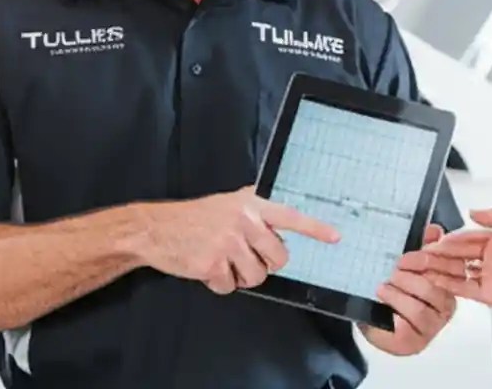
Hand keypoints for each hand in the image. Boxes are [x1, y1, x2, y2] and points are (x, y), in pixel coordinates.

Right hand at [136, 186, 339, 294]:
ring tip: (223, 261)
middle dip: (265, 264)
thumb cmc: (194, 218)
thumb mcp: (228, 203)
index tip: (336, 238)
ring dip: (241, 276)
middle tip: (245, 256)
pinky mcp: (212, 264)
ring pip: (257, 277)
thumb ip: (254, 211)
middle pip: (279, 258)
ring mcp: (228, 243)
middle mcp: (243, 221)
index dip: (315, 228)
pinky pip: (230, 287)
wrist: (155, 229)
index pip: (290, 216)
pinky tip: (207, 268)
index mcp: (250, 205)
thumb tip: (280, 227)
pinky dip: (219, 284)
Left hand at [362, 224, 456, 355]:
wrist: (371, 317)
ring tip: (385, 282)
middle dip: (415, 273)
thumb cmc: (392, 290)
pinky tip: (381, 294)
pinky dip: (393, 304)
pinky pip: (406, 323)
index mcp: (448, 285)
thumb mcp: (407, 264)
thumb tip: (433, 229)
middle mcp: (445, 307)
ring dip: (401, 290)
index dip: (434, 258)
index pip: (452, 270)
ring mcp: (431, 326)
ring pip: (420, 307)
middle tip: (397, 264)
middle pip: (436, 287)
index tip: (417, 250)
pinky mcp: (413, 341)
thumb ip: (421, 247)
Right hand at [398, 208, 491, 320]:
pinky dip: (449, 285)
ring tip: (419, 266)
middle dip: (439, 253)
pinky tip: (434, 280)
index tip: (434, 238)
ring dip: (439, 269)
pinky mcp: (490, 295)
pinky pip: (465, 289)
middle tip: (419, 253)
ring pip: (458, 271)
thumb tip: (474, 212)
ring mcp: (490, 276)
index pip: (468, 237)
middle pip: (459, 254)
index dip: (451, 238)